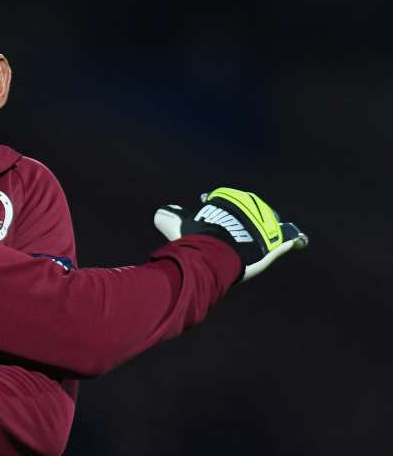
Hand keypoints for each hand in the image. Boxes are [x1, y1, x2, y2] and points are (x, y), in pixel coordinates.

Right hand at [153, 187, 307, 280]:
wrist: (214, 255)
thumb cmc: (195, 237)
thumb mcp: (177, 223)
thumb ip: (168, 216)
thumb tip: (160, 213)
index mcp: (231, 199)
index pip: (226, 200)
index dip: (218, 208)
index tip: (214, 215)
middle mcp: (251, 208)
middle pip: (249, 212)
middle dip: (241, 221)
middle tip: (231, 235)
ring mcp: (265, 226)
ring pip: (267, 224)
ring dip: (264, 230)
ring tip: (255, 242)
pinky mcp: (275, 244)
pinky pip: (287, 240)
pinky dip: (291, 241)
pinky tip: (294, 243)